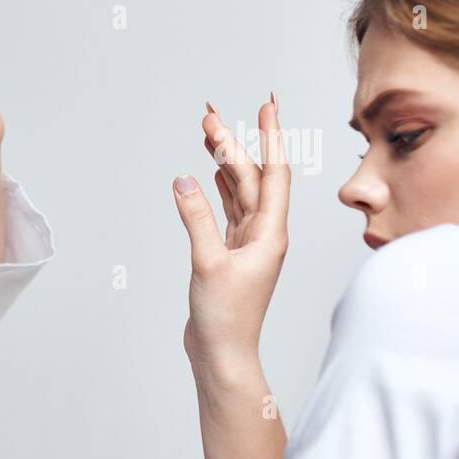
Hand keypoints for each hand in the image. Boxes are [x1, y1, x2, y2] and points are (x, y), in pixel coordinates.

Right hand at [174, 96, 289, 374]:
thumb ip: (196, 218)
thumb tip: (185, 180)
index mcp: (270, 233)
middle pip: (249, 178)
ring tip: (208, 134)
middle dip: (232, 144)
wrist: (224, 353)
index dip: (271, 137)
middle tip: (211, 114)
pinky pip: (228, 210)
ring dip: (224, 163)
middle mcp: (264, 234)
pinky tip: (212, 173)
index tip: (267, 106)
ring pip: (237, 192)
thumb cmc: (225, 317)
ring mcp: (248, 243)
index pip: (273, 174)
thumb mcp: (208, 262)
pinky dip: (219, 189)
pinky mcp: (230, 253)